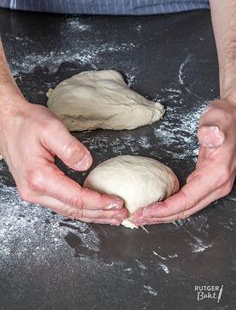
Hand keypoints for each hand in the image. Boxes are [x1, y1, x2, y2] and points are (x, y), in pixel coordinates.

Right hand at [0, 99, 126, 224]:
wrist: (6, 121)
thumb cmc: (26, 123)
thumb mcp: (51, 128)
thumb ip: (70, 148)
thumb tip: (87, 164)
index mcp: (39, 177)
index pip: (75, 198)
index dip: (99, 202)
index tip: (117, 203)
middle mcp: (34, 191)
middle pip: (73, 210)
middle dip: (99, 214)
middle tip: (121, 216)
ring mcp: (33, 193)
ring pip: (67, 210)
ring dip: (91, 214)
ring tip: (111, 216)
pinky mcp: (36, 190)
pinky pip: (62, 204)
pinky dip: (80, 208)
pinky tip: (92, 208)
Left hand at [132, 99, 235, 224]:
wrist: (233, 116)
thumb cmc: (223, 117)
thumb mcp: (218, 119)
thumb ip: (213, 130)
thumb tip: (211, 136)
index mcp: (217, 173)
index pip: (187, 200)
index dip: (165, 209)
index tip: (145, 212)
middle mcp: (218, 184)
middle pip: (186, 210)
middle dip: (161, 216)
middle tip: (138, 218)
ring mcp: (214, 185)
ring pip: (188, 208)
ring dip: (165, 214)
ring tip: (144, 216)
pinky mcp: (209, 182)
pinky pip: (188, 200)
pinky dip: (172, 206)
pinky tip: (159, 206)